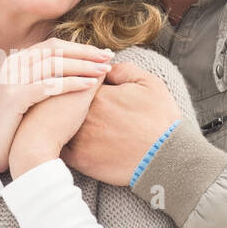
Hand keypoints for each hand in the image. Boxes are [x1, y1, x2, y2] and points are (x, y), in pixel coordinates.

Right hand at [0, 38, 113, 172]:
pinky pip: (48, 85)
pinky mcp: (14, 97)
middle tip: (108, 56)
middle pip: (54, 50)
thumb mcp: (27, 96)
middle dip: (84, 52)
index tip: (101, 53)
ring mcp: (11, 80)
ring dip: (82, 66)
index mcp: (15, 62)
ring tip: (104, 70)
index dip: (78, 47)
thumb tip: (70, 70)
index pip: (51, 46)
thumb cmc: (13, 127)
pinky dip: (72, 83)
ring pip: (53, 65)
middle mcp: (12, 66)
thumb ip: (42, 79)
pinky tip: (90, 85)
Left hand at [59, 61, 182, 186]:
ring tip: (66, 122)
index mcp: (97, 94)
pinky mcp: (79, 159)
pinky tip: (67, 141)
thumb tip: (105, 68)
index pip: (78, 83)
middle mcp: (84, 114)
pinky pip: (61, 148)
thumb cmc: (161, 119)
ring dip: (61, 122)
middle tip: (77, 107)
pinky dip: (62, 143)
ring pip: (60, 125)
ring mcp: (79, 137)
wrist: (166, 156)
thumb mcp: (148, 83)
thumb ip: (123, 70)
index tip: (88, 89)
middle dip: (69, 103)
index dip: (83, 85)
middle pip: (66, 103)